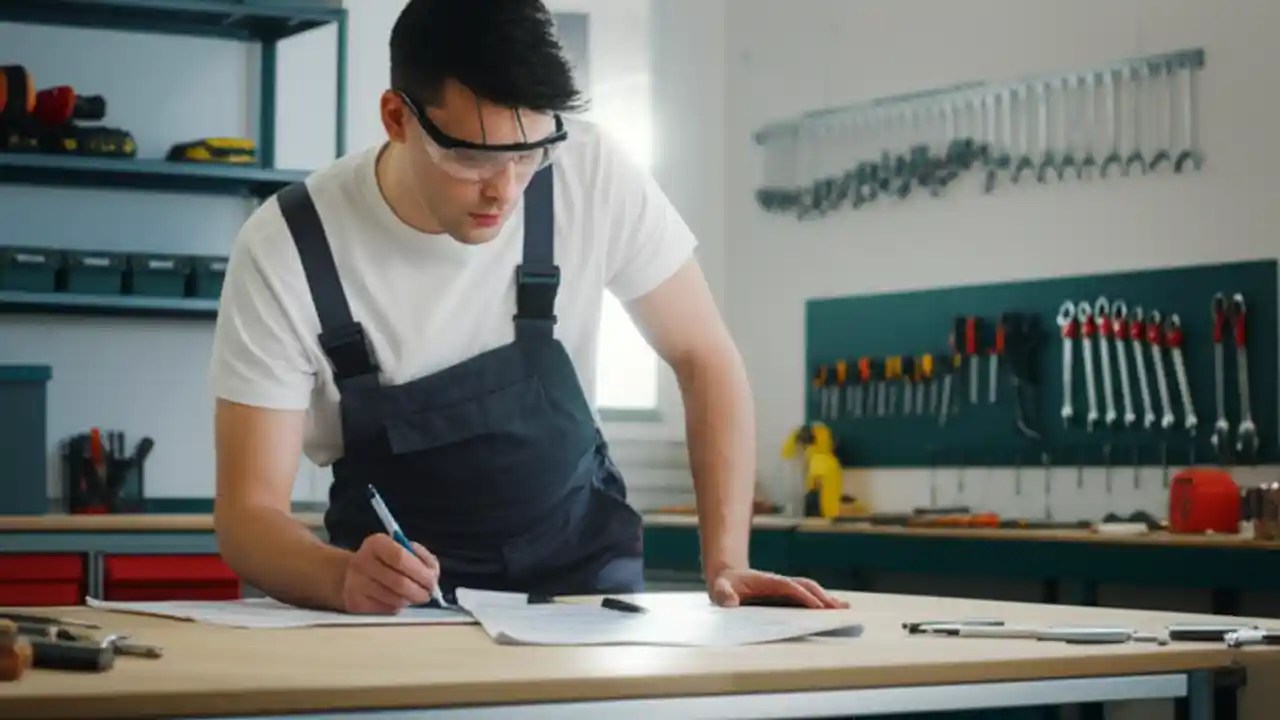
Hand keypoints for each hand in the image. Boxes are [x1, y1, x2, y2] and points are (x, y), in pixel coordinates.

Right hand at [341, 533, 439, 613]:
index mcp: (376, 543)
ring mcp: (356, 584)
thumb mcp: (403, 548)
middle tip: (428, 594)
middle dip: (419, 590)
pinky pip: (386, 610)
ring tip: (414, 596)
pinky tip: (398, 600)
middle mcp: (362, 562)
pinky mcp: (356, 603)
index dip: (420, 571)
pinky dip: (398, 607)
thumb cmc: (385, 561)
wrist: (351, 575)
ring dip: (410, 600)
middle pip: (399, 582)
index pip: (400, 557)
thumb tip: (432, 574)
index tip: (432, 580)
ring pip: (394, 599)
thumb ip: (422, 557)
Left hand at [708, 568, 848, 608]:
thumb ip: (722, 595)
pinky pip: (808, 597)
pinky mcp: (787, 595)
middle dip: (822, 596)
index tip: (816, 606)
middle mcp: (780, 583)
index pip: (788, 587)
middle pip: (806, 586)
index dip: (802, 595)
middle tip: (838, 609)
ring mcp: (785, 588)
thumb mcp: (718, 589)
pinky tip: (835, 608)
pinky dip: (822, 601)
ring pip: (811, 590)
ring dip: (827, 598)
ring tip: (844, 608)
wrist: (727, 578)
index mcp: (766, 581)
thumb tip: (731, 603)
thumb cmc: (724, 586)